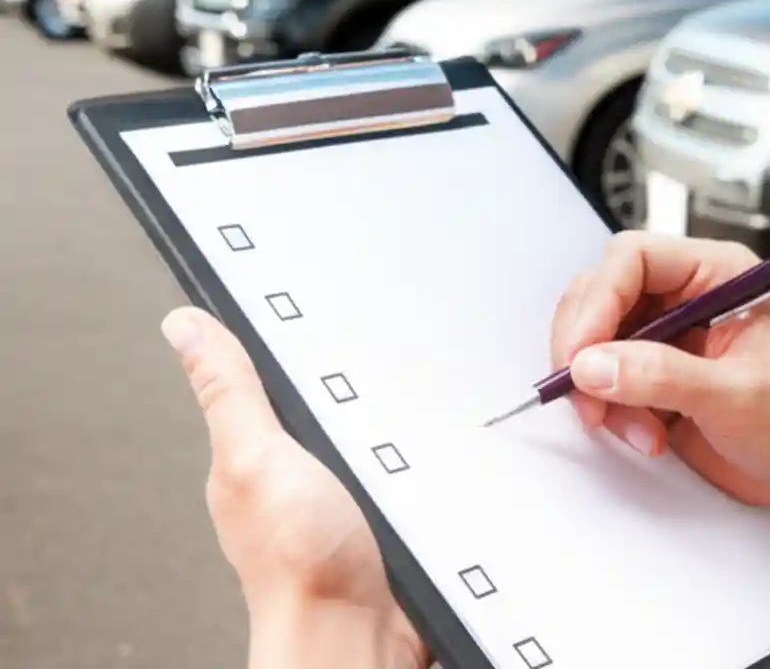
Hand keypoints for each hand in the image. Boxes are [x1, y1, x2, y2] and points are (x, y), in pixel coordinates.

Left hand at [161, 307, 429, 668]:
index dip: (286, 333)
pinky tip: (431, 448)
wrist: (360, 637)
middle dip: (357, 376)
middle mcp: (294, 476)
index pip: (264, 374)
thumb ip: (229, 393)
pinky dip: (420, 457)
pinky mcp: (386, 520)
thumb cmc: (302, 566)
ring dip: (397, 419)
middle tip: (382, 347)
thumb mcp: (256, 458)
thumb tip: (184, 328)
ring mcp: (343, 499)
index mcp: (252, 454)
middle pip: (327, 400)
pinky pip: (405, 469)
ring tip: (415, 393)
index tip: (308, 291)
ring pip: (373, 433)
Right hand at [551, 232, 769, 510]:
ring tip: (636, 429)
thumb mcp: (738, 397)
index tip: (580, 353)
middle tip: (584, 394)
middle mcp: (689, 297)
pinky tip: (646, 435)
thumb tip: (594, 365)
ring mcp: (670, 337)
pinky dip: (609, 410)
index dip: (599, 301)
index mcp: (719, 275)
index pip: (634, 259)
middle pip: (603, 293)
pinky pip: (606, 379)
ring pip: (596, 340)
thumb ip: (663, 377)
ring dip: (599, 388)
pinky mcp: (658, 376)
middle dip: (586, 348)